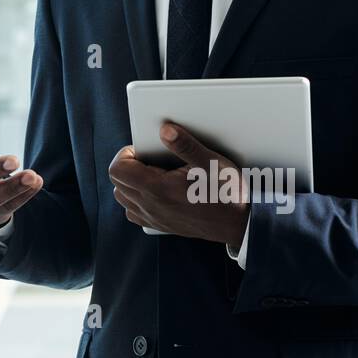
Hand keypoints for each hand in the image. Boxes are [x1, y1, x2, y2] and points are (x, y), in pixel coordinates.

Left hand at [108, 122, 248, 246]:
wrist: (239, 224)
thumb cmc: (227, 192)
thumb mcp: (210, 162)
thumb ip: (185, 145)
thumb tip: (164, 130)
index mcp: (157, 189)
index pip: (117, 170)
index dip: (125, 154)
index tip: (142, 148)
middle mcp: (151, 206)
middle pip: (117, 183)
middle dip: (127, 166)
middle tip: (148, 157)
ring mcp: (154, 219)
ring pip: (123, 199)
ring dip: (129, 183)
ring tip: (150, 172)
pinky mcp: (161, 227)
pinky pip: (134, 213)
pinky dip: (136, 200)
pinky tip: (155, 192)